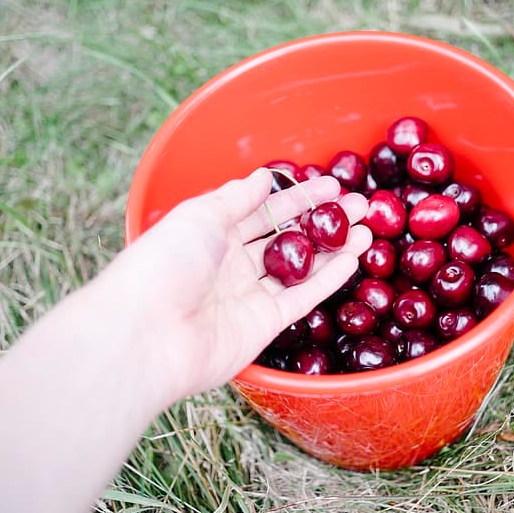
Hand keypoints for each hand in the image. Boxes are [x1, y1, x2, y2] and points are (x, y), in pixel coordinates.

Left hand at [100, 169, 370, 396]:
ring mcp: (248, 295)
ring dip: (334, 249)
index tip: (332, 185)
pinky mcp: (262, 325)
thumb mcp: (199, 216)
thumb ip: (235, 199)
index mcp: (212, 234)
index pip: (263, 209)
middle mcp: (231, 264)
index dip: (298, 196)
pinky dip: (328, 279)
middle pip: (286, 238)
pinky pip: (302, 297)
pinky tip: (353, 259)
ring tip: (368, 229)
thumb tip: (262, 178)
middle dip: (323, 221)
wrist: (146, 334)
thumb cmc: (163, 265)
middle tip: (359, 206)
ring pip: (300, 268)